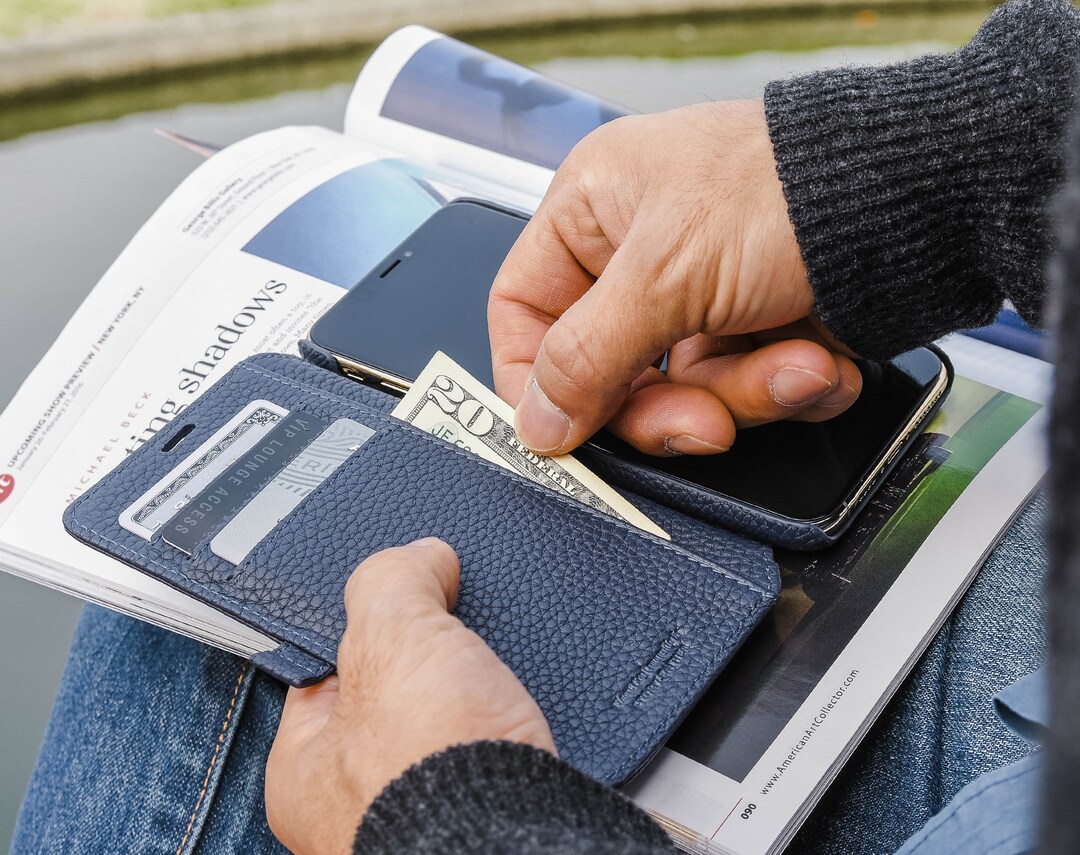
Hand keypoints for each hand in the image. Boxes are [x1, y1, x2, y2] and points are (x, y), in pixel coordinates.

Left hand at [265, 539, 554, 853]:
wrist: (517, 841)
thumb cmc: (430, 772)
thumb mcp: (390, 636)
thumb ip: (390, 582)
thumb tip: (422, 558)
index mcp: (303, 773)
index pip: (321, 674)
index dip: (358, 622)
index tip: (392, 592)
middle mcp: (358, 804)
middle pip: (393, 695)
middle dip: (428, 656)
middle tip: (449, 629)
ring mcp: (427, 811)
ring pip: (451, 721)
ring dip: (477, 689)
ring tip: (493, 664)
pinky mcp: (491, 812)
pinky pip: (498, 745)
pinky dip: (515, 719)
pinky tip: (524, 700)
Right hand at [489, 99, 860, 456]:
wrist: (922, 195)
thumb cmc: (792, 188)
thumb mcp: (667, 273)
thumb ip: (588, 355)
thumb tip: (536, 421)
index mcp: (593, 211)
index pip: (525, 311)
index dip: (535, 379)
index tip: (562, 433)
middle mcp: (639, 252)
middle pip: (611, 369)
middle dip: (671, 405)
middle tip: (708, 423)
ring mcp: (700, 291)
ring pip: (685, 388)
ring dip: (748, 393)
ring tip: (800, 368)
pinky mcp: (755, 321)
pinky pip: (743, 384)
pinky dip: (787, 384)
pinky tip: (820, 359)